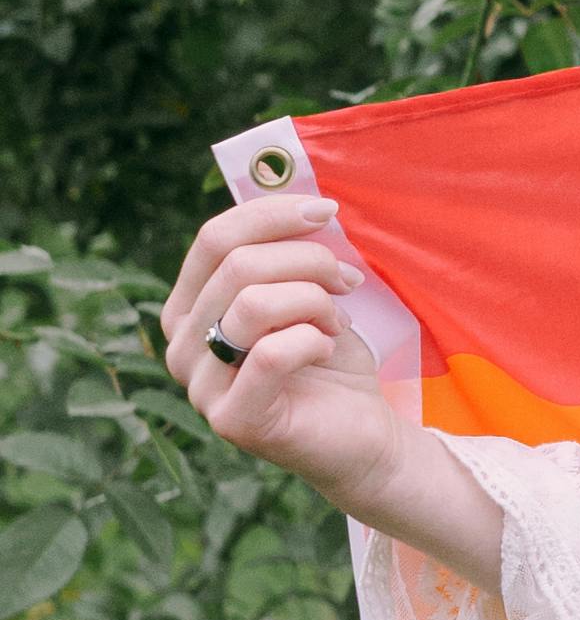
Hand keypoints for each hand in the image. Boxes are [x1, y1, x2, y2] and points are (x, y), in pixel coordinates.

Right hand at [161, 185, 420, 519]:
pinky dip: (314, 341)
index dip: (272, 213)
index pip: (214, 238)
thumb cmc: (328, 356)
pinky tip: (326, 352)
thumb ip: (284, 248)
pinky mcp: (234, 420)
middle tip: (348, 281)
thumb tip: (294, 187)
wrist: (361, 431)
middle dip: (309, 261)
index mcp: (188, 306)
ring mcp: (200, 387)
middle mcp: (179, 346)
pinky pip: (273, 352)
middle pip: (237, 265)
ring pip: (253, 303)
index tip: (327, 212)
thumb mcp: (305, 289)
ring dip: (314, 301)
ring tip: (335, 322)